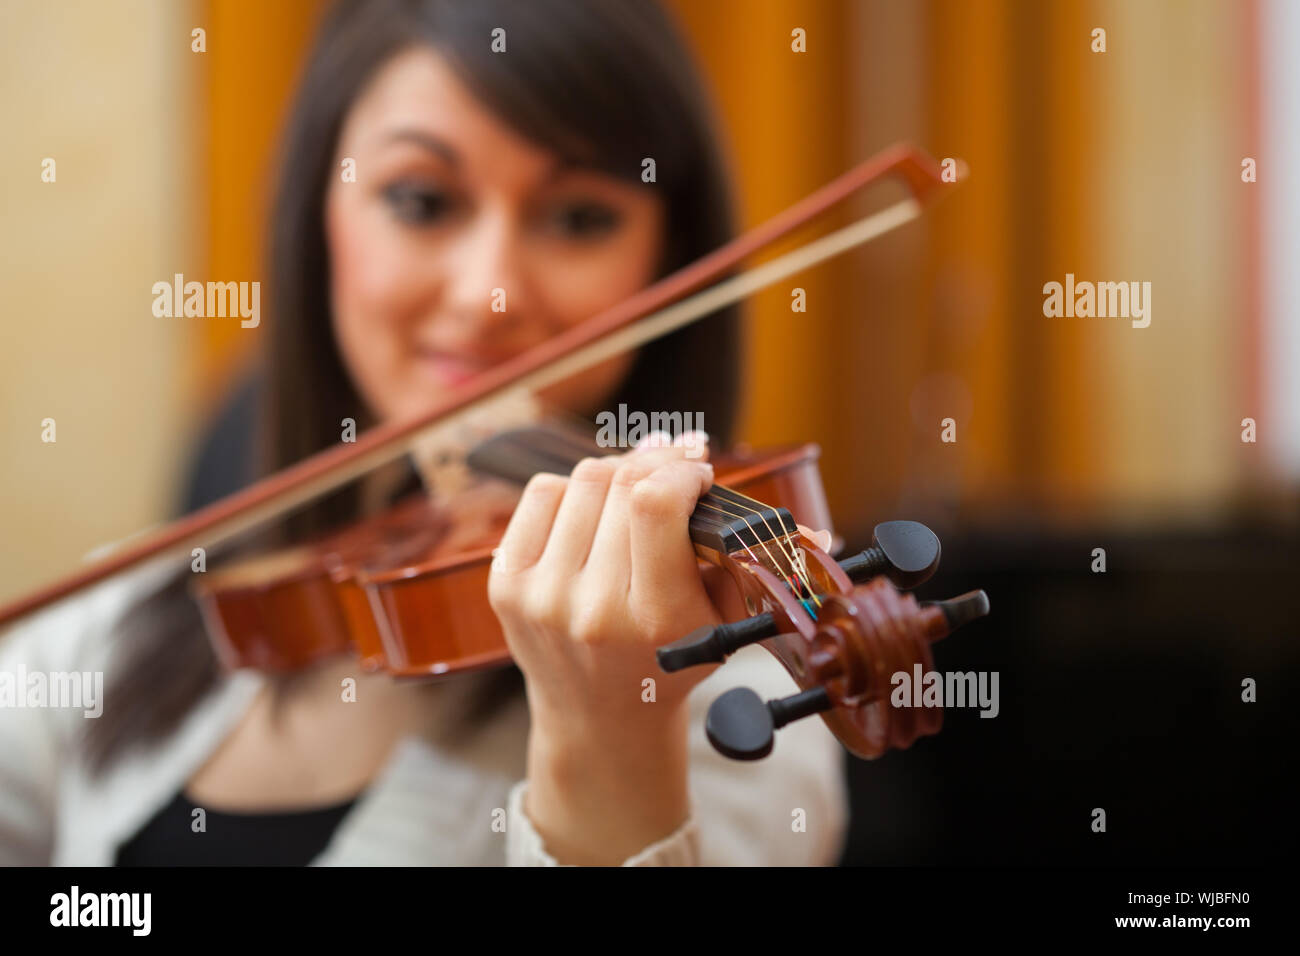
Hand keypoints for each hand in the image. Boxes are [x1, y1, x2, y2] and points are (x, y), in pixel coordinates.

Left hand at [486, 433, 718, 862]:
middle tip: (671, 470)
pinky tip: (593, 509)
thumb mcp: (718, 622)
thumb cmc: (668, 662)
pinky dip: (573, 489)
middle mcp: (591, 608)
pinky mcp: (506, 585)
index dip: (680, 470)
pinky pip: (542, 494)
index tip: (697, 473)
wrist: (600, 719)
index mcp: (655, 619)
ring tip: (635, 488)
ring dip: (617, 472)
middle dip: (655, 463)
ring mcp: (541, 596)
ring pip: (582, 481)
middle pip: (620, 484)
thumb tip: (689, 461)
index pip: (655, 505)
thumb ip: (721, 549)